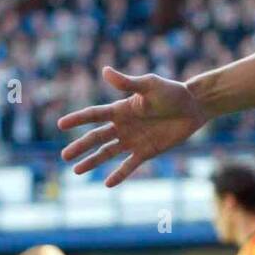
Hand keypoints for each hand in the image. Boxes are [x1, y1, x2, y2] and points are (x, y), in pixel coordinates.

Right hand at [58, 67, 208, 186]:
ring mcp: (133, 140)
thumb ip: (127, 83)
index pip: (94, 115)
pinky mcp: (147, 151)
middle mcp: (123, 125)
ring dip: (92, 161)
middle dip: (80, 147)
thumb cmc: (172, 92)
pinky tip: (107, 184)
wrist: (193, 106)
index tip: (60, 125)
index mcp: (120, 109)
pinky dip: (119, 174)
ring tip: (76, 171)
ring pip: (108, 153)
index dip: (77, 119)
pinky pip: (129, 165)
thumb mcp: (149, 85)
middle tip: (64, 156)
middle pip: (96, 138)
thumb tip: (105, 71)